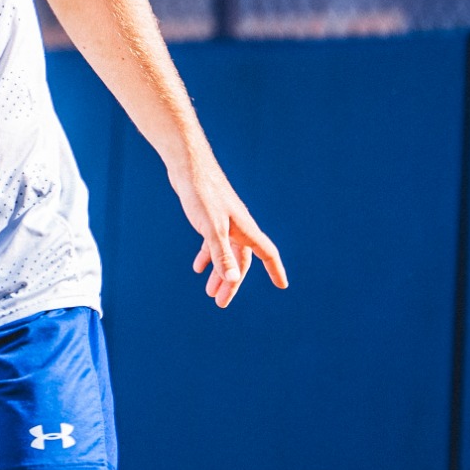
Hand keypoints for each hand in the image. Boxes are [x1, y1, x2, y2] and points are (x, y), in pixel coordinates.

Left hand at [170, 157, 286, 307]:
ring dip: (219, 272)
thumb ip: (222, 255)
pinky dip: (208, 256)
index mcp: (245, 229)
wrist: (187, 166)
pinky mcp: (209, 216)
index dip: (275, 270)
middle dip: (232, 282)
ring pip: (226, 253)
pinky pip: (213, 242)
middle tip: (221, 302)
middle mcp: (238, 226)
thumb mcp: (212, 229)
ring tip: (209, 292)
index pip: (266, 254)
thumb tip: (233, 281)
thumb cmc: (202, 194)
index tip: (282, 285)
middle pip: (240, 260)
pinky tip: (198, 267)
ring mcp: (224, 221)